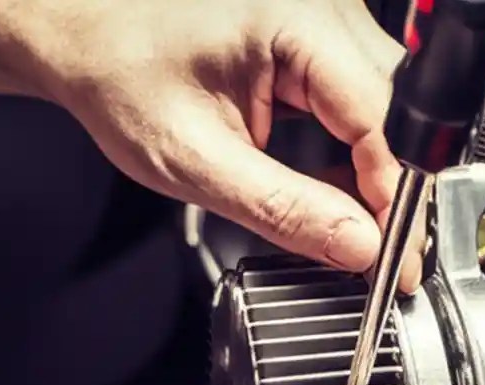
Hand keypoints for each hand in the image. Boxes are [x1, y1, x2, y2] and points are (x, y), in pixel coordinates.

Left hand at [10, 0, 422, 290]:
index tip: (395, 259)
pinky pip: (361, 101)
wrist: (87, 36)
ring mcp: (326, 18)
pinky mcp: (320, 38)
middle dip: (394, 191)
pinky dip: (356, 151)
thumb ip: (284, 210)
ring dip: (378, 173)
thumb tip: (358, 247)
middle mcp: (323, 8)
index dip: (394, 198)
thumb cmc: (121, 75)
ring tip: (352, 228)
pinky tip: (336, 189)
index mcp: (297, 22)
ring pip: (387, 109)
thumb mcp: (197, 162)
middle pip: (398, 113)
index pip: (380, 121)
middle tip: (383, 259)